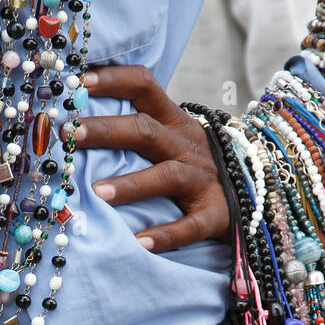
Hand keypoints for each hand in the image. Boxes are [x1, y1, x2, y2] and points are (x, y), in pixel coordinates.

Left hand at [63, 64, 229, 253]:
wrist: (255, 196)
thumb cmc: (192, 167)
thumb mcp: (171, 139)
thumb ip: (134, 132)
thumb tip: (72, 125)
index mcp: (173, 121)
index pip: (144, 86)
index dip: (113, 80)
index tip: (78, 82)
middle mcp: (187, 145)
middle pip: (146, 130)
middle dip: (106, 130)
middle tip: (69, 134)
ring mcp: (203, 180)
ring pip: (167, 175)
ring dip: (131, 184)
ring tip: (97, 194)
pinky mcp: (215, 215)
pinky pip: (190, 226)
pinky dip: (166, 234)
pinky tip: (140, 244)